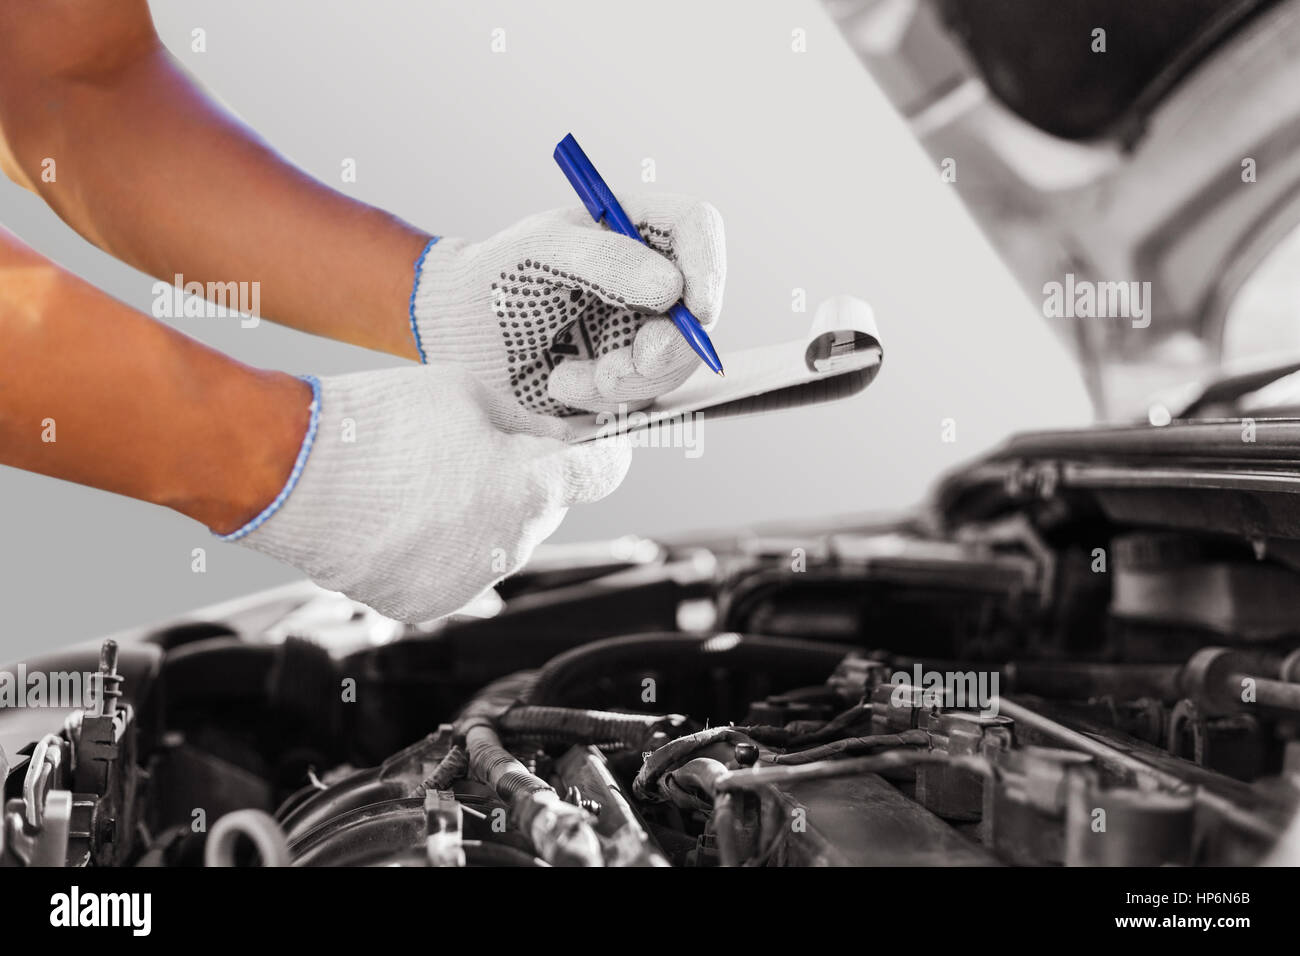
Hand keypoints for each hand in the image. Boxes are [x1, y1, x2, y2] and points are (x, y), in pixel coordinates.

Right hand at [222, 365, 630, 622]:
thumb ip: (525, 421)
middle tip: (476, 449)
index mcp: (531, 488)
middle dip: (523, 480)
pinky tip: (409, 516)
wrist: (291, 472)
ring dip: (481, 516)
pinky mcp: (427, 604)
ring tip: (425, 482)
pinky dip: (445, 548)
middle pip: (543, 509)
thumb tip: (555, 432)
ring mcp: (469, 583)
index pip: (602, 473)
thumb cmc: (376, 425)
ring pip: (500, 543)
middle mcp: (510, 546)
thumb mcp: (467, 394)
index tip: (595, 444)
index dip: (602, 452)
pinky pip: (458, 573)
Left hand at [409, 193, 725, 414]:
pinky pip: (641, 395)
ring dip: (628, 379)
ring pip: (674, 362)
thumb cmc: (497, 275)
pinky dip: (604, 399)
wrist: (458, 333)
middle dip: (672, 345)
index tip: (697, 309)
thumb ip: (606, 260)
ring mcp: (640, 328)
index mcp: (636, 228)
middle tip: (634, 362)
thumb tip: (672, 287)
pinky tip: (559, 383)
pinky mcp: (624, 374)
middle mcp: (649, 278)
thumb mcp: (543, 250)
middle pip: (699, 308)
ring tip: (567, 377)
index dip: (709, 266)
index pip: (697, 230)